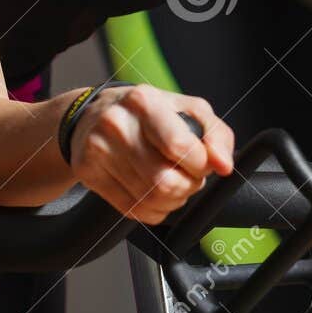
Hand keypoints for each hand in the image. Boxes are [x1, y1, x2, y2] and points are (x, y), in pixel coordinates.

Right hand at [67, 84, 234, 223]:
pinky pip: (132, 211)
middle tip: (188, 176)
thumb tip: (224, 165)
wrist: (93, 115)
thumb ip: (216, 135)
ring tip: (173, 182)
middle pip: (166, 181)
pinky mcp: (87, 173)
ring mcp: (99, 149)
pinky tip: (154, 193)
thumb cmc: (148, 112)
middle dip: (188, 186)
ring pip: (151, 200)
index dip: (200, 165)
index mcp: (145, 101)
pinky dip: (153, 210)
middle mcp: (117, 123)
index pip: (180, 147)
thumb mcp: (188, 109)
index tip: (202, 163)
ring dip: (173, 200)